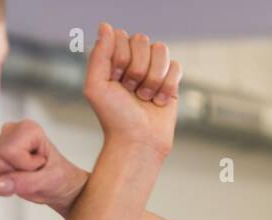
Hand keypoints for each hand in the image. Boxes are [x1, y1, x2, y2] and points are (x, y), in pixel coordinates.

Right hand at [0, 119, 88, 214]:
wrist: (59, 185)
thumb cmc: (59, 177)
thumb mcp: (49, 180)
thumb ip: (25, 182)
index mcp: (27, 129)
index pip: (9, 150)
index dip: (24, 165)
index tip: (40, 164)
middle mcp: (9, 132)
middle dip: (15, 175)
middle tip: (33, 173)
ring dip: (9, 182)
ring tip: (26, 176)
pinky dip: (3, 188)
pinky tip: (17, 182)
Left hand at [84, 22, 181, 155]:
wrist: (137, 141)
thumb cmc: (114, 118)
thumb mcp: (96, 86)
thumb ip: (98, 54)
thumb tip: (105, 25)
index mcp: (113, 58)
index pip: (121, 35)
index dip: (120, 57)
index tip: (115, 80)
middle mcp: (133, 60)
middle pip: (142, 40)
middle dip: (137, 68)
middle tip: (130, 91)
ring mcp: (153, 69)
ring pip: (161, 50)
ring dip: (153, 78)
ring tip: (145, 97)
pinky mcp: (170, 81)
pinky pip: (176, 65)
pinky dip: (167, 85)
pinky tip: (159, 101)